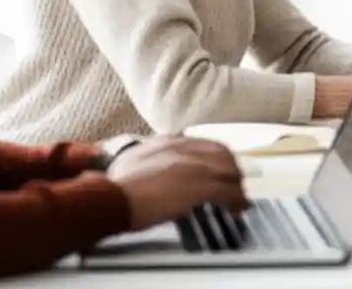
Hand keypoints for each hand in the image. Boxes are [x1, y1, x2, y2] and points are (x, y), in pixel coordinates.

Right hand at [107, 136, 247, 230]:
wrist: (114, 198)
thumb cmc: (115, 187)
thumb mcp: (128, 163)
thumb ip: (143, 160)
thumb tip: (145, 169)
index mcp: (167, 142)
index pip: (202, 143)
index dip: (214, 157)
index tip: (217, 169)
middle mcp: (185, 148)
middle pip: (221, 153)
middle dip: (230, 169)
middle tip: (234, 184)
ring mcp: (195, 165)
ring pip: (229, 169)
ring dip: (236, 185)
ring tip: (238, 200)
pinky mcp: (202, 185)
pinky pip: (230, 191)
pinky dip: (236, 200)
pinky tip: (237, 209)